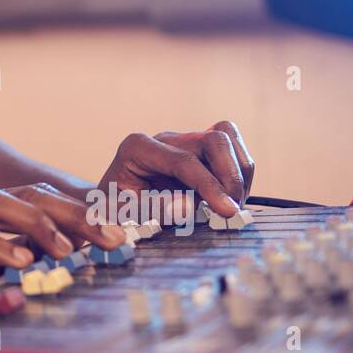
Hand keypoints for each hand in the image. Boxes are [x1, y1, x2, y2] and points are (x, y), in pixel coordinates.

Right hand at [0, 184, 127, 316]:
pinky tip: (23, 262)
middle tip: (110, 237)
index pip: (44, 198)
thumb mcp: (1, 269)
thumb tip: (80, 254)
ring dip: (37, 223)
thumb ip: (31, 256)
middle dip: (73, 213)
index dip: (82, 211)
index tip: (117, 233)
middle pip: (29, 194)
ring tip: (68, 250)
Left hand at [98, 120, 255, 219]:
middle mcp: (164, 139)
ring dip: (239, 173)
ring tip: (233, 205)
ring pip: (227, 137)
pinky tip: (230, 198)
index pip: (184, 160)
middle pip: (213, 140)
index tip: (228, 211)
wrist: (113, 206)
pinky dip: (239, 172)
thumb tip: (188, 205)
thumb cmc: (114, 210)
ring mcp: (183, 141)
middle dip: (230, 176)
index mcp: (138, 147)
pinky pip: (231, 149)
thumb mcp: (123, 214)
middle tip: (232, 210)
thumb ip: (153, 208)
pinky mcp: (199, 151)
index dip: (210, 186)